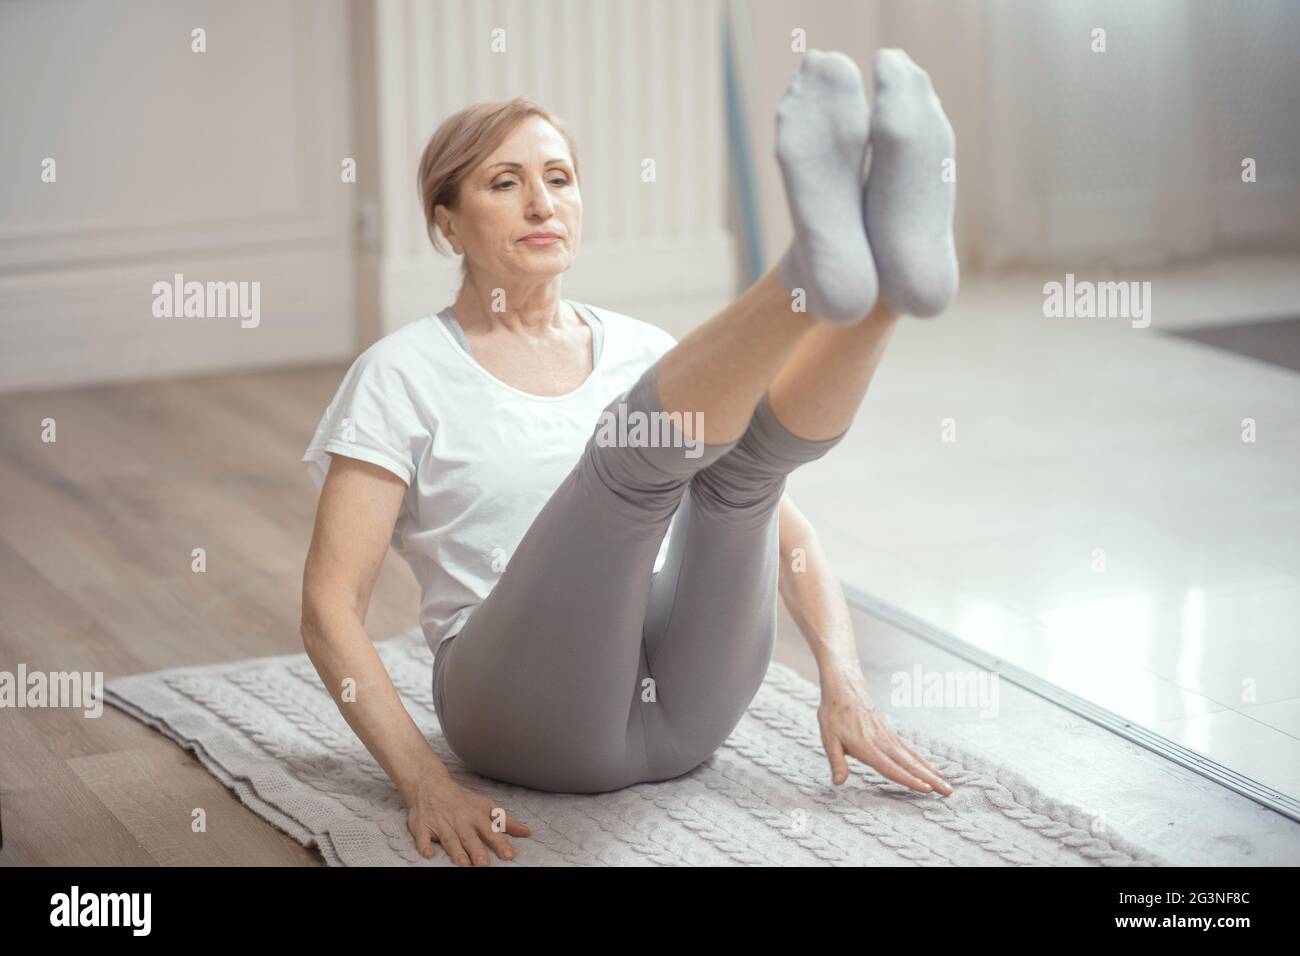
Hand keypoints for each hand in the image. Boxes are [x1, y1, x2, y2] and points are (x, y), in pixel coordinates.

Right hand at [404, 765, 530, 864]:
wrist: (430, 784)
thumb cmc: (462, 799)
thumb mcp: (486, 805)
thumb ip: (505, 821)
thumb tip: (526, 833)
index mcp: (476, 816)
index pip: (491, 832)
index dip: (500, 844)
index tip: (510, 856)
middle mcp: (460, 821)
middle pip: (469, 838)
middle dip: (477, 851)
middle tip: (484, 864)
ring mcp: (441, 824)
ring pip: (449, 839)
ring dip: (456, 851)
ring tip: (463, 864)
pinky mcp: (422, 826)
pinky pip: (422, 837)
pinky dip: (424, 846)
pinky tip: (428, 854)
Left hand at [817, 666, 953, 795]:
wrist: (844, 685)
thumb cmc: (834, 712)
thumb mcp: (828, 738)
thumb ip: (836, 761)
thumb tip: (839, 782)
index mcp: (866, 746)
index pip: (890, 767)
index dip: (908, 779)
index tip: (926, 789)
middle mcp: (882, 742)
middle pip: (909, 764)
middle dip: (930, 779)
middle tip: (948, 791)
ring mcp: (888, 736)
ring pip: (913, 757)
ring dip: (930, 771)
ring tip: (946, 785)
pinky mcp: (890, 733)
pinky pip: (909, 750)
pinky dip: (922, 761)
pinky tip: (932, 769)